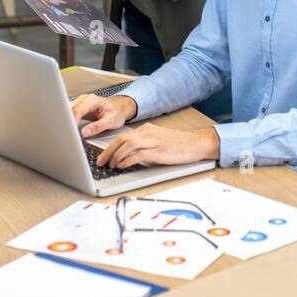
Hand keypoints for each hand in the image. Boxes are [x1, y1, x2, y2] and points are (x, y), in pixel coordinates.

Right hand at [71, 93, 137, 137]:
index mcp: (93, 100)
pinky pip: (69, 112)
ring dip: (66, 121)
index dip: (72, 122)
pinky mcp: (78, 106)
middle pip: (70, 110)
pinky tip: (69, 128)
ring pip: (67, 110)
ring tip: (67, 132)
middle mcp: (85, 99)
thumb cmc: (117, 113)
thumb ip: (98, 127)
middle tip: (67, 134)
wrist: (119, 108)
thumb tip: (84, 132)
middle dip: (67, 122)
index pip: (77, 111)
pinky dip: (67, 120)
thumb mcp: (111, 121)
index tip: (70, 132)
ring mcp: (80, 102)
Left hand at [95, 123, 219, 169]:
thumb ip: (145, 143)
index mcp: (147, 129)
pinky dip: (127, 161)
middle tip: (100, 161)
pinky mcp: (159, 151)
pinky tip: (123, 166)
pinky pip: (138, 155)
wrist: (197, 143)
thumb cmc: (180, 144)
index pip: (123, 136)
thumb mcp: (159, 139)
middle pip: (121, 139)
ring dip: (116, 156)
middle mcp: (148, 133)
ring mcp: (153, 141)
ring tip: (111, 165)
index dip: (110, 146)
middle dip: (108, 151)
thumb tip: (130, 155)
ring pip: (127, 145)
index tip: (103, 155)